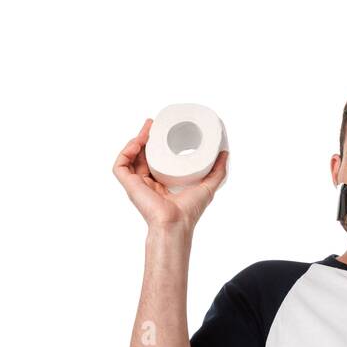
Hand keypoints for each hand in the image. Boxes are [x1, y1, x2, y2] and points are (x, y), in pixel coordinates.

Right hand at [112, 118, 228, 230]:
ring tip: (146, 129)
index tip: (162, 130)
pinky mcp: (129, 185)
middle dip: (145, 137)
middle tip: (153, 124)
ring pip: (130, 157)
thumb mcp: (208, 186)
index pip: (155, 159)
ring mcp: (137, 184)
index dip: (156, 144)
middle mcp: (147, 183)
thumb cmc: (189, 211)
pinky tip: (136, 143)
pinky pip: (120, 165)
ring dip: (135, 140)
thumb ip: (217, 171)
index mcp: (161, 184)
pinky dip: (126, 152)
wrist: (176, 223)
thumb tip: (225, 154)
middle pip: (141, 155)